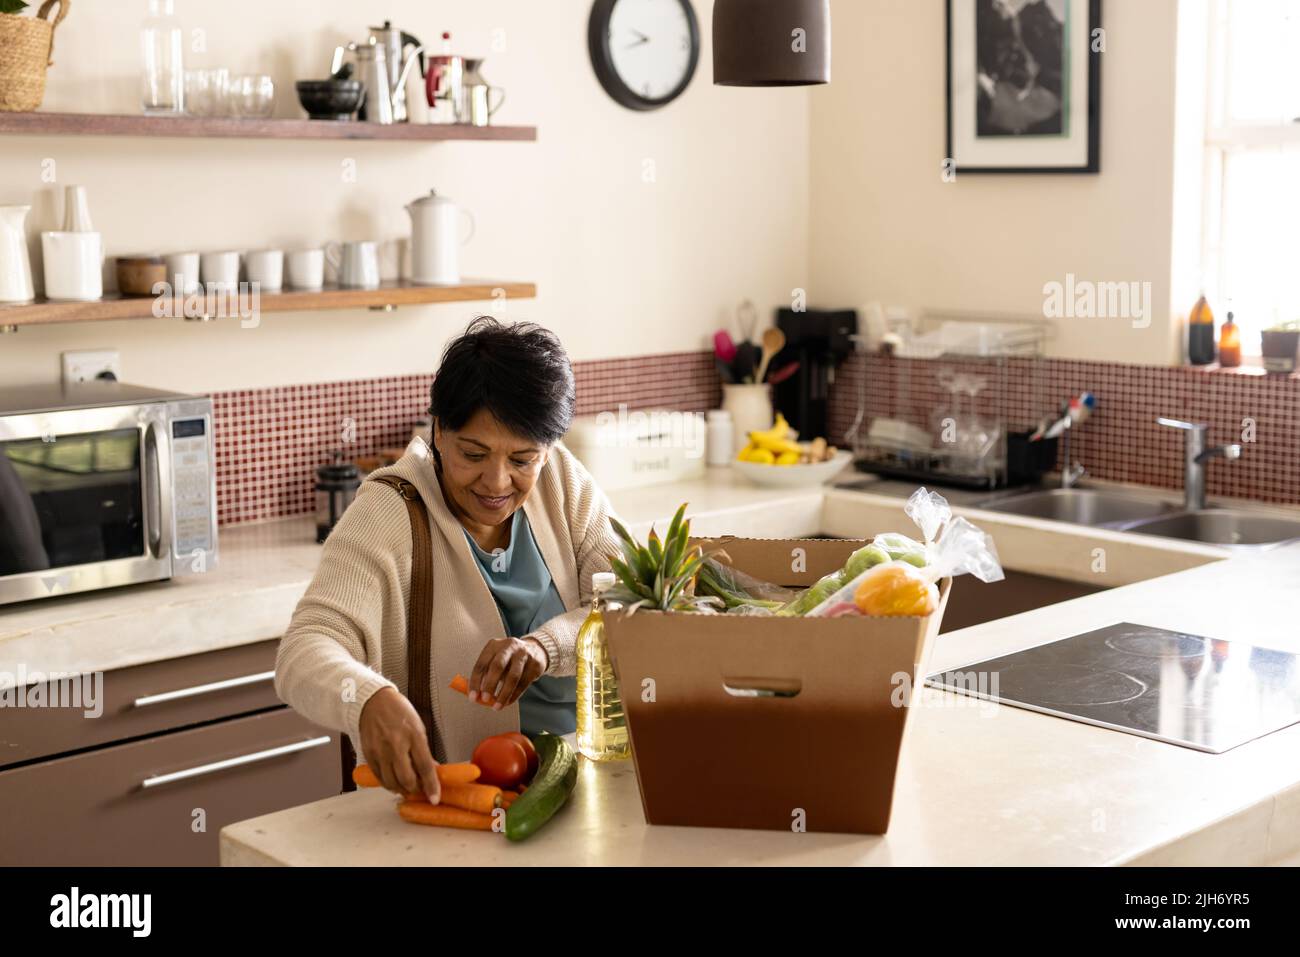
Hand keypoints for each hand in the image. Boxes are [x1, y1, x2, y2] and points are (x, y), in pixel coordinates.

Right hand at [358, 686, 440, 802]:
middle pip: (406, 778)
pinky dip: (388, 783)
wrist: (373, 701)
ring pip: (391, 782)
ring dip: (401, 789)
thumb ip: (424, 751)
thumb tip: (432, 770)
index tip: (434, 798)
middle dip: (415, 789)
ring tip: (407, 787)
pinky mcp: (368, 754)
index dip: (431, 786)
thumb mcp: (418, 727)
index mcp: (414, 735)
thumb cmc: (399, 711)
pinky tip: (394, 781)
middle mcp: (396, 744)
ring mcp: (380, 750)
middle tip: (419, 790)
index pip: (425, 767)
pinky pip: (379, 777)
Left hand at [469, 636, 547, 709]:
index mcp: (494, 645)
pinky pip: (523, 683)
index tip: (473, 697)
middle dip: (490, 685)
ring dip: (503, 694)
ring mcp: (523, 654)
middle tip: (485, 699)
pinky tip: (508, 702)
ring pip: (513, 677)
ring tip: (497, 706)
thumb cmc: (509, 659)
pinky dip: (514, 695)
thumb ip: (485, 675)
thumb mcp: (495, 660)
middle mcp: (509, 647)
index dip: (475, 681)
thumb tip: (476, 695)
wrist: (535, 651)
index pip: (481, 664)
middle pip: (497, 666)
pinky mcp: (535, 664)